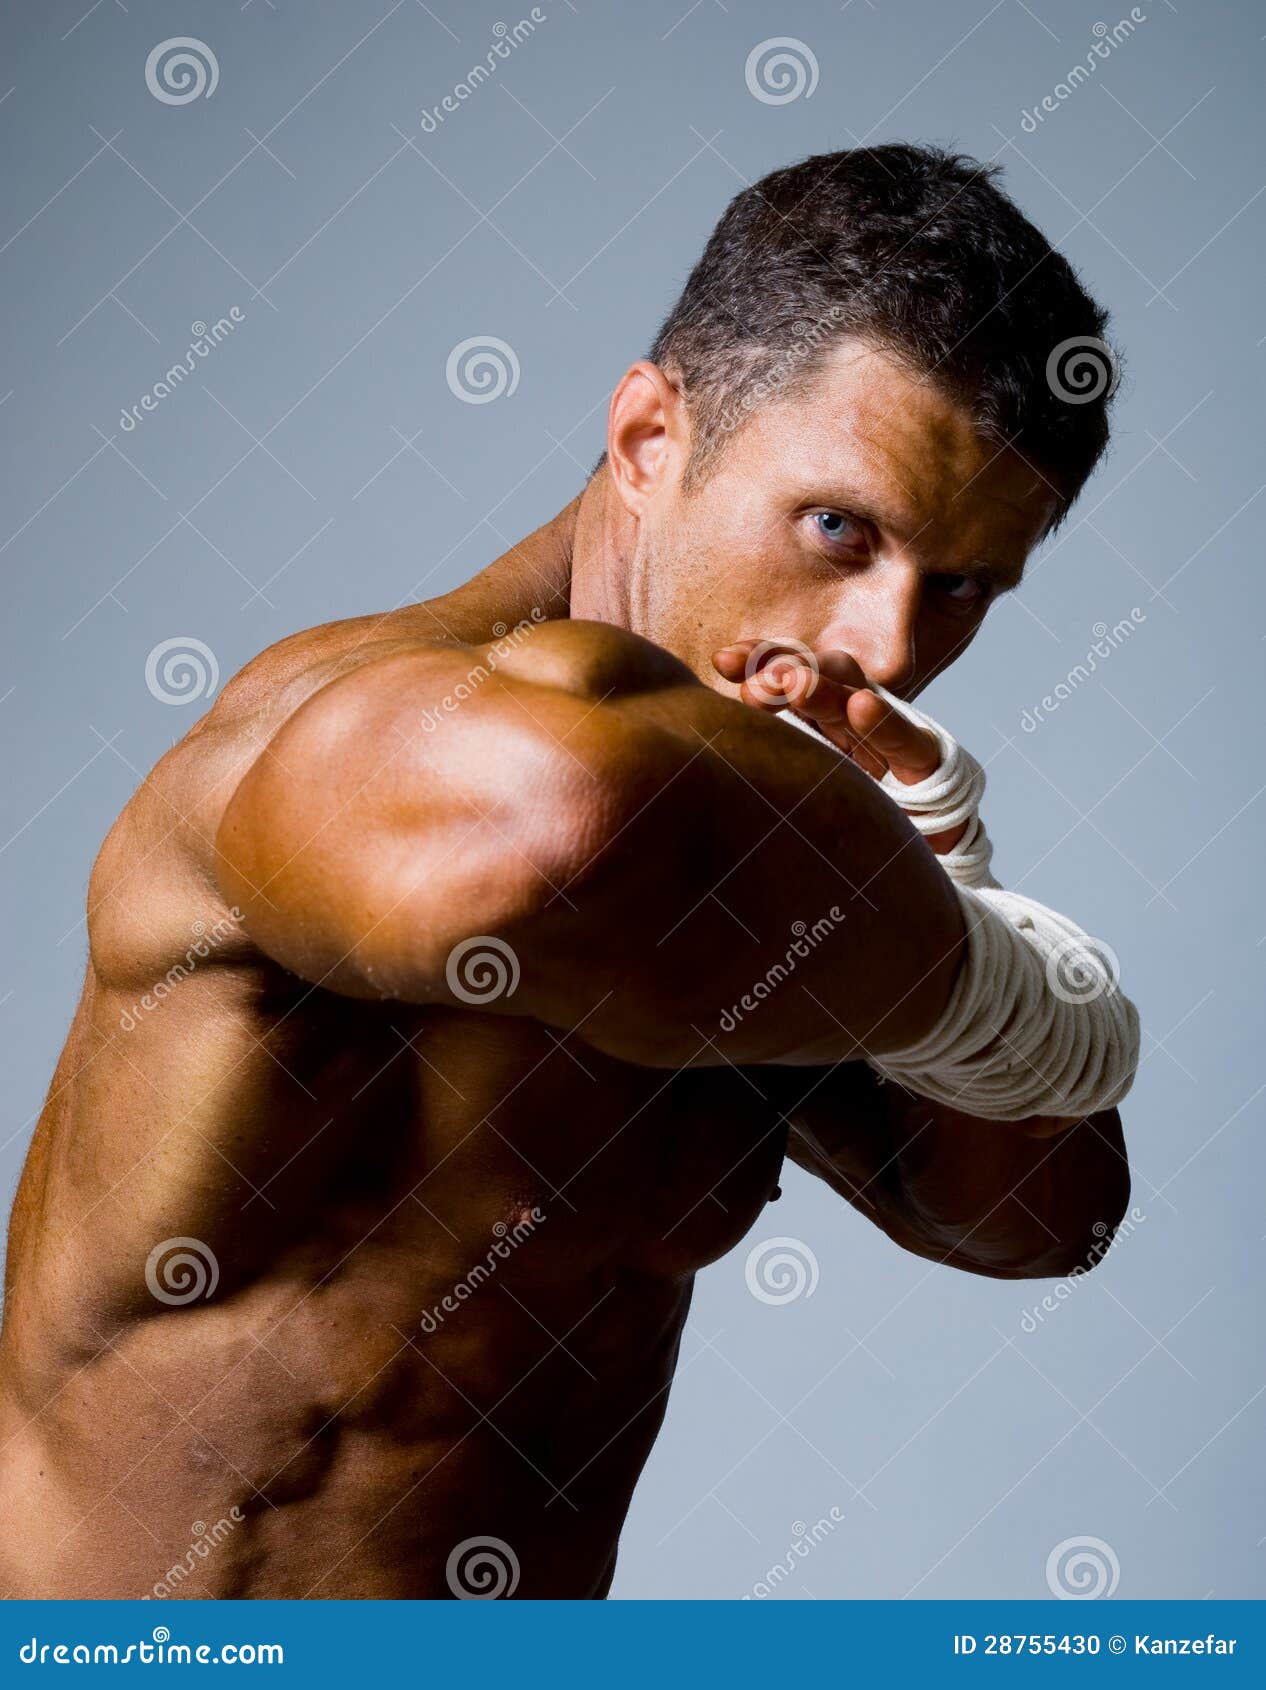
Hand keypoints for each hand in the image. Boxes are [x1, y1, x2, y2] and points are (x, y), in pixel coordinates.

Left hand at [712, 640, 967, 854]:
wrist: (908, 876)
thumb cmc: (835, 831)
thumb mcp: (787, 792)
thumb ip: (753, 762)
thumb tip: (690, 738)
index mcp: (817, 719)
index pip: (789, 674)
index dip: (760, 660)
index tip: (724, 660)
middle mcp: (852, 721)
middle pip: (820, 676)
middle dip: (785, 668)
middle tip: (755, 680)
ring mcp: (889, 740)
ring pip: (856, 700)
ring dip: (825, 688)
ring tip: (794, 685)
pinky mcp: (927, 768)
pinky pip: (907, 742)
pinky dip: (885, 725)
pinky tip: (861, 709)